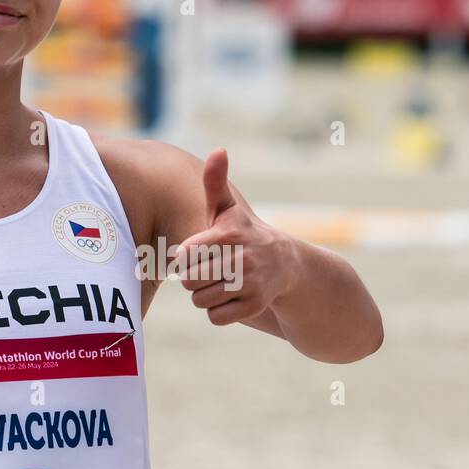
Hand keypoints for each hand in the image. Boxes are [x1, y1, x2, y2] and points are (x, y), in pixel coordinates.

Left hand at [172, 149, 296, 325]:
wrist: (284, 264)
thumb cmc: (242, 234)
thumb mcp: (227, 209)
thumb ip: (215, 182)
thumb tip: (219, 150)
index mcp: (228, 234)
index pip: (183, 257)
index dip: (187, 258)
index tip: (201, 252)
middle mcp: (241, 259)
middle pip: (189, 282)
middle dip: (194, 279)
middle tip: (212, 269)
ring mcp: (250, 284)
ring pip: (201, 301)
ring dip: (205, 296)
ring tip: (222, 282)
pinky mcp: (255, 306)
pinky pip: (216, 318)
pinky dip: (218, 312)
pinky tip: (231, 297)